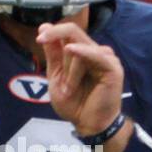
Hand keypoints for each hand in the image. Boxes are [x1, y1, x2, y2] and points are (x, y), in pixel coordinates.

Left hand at [38, 20, 125, 139]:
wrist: (87, 124)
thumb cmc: (74, 103)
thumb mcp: (56, 76)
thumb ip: (52, 53)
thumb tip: (44, 26)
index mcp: (82, 52)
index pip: (69, 31)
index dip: (54, 30)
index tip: (38, 38)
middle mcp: (94, 51)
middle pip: (74, 32)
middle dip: (56, 38)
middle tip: (40, 41)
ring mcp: (105, 58)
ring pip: (80, 47)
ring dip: (69, 70)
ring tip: (69, 90)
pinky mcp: (113, 68)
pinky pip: (96, 54)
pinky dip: (83, 52)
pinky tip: (73, 50)